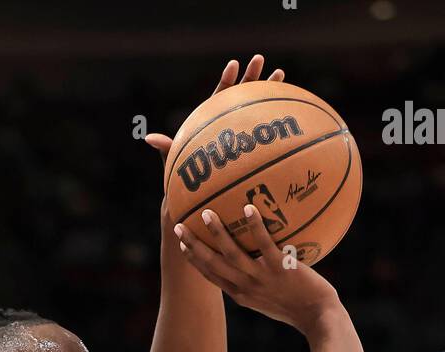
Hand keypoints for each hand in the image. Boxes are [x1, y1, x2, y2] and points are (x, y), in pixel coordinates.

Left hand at [144, 54, 285, 197]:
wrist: (203, 199)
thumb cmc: (187, 181)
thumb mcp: (176, 164)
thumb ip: (167, 148)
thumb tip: (149, 138)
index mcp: (211, 123)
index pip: (219, 97)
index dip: (226, 81)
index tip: (234, 64)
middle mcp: (229, 125)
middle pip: (241, 96)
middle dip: (251, 77)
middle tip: (260, 59)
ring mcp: (243, 136)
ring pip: (258, 111)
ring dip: (270, 92)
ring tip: (281, 75)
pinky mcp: (255, 152)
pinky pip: (268, 139)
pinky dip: (279, 128)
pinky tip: (295, 117)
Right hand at [173, 204, 342, 335]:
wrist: (318, 319)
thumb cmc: (299, 307)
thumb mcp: (271, 299)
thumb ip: (260, 282)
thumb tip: (258, 259)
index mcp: (241, 294)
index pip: (211, 276)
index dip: (194, 260)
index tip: (182, 245)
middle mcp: (246, 287)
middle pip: (212, 264)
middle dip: (193, 246)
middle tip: (178, 226)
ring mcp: (262, 278)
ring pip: (232, 254)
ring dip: (216, 233)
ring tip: (206, 213)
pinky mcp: (280, 269)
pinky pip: (264, 245)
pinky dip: (255, 227)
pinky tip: (248, 207)